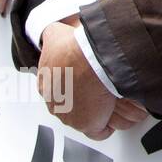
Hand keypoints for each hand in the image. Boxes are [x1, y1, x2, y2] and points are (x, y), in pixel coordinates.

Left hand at [36, 20, 116, 138]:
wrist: (91, 62)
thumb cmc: (75, 50)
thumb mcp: (57, 34)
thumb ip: (53, 34)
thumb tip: (54, 30)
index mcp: (47, 82)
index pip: (57, 88)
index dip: (73, 83)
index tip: (85, 79)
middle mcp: (56, 101)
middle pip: (71, 104)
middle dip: (85, 98)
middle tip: (100, 90)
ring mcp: (71, 115)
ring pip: (86, 116)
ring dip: (98, 110)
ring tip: (111, 100)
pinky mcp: (88, 125)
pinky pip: (99, 131)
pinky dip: (107, 125)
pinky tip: (114, 115)